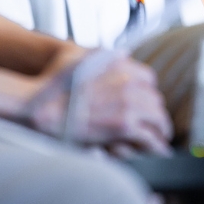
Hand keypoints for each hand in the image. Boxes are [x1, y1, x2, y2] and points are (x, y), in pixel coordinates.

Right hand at [27, 55, 171, 154]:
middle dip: (155, 113)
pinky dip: (157, 145)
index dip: (148, 93)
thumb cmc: (52, 83)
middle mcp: (129, 83)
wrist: (42, 107)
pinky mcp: (124, 127)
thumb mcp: (78, 56)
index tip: (147, 102)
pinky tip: (159, 150)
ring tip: (161, 139)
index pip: (149, 79)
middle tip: (155, 124)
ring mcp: (129, 105)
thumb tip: (122, 53)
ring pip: (158, 119)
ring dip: (161, 130)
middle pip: (155, 100)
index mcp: (121, 67)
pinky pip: (150, 137)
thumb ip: (102, 54)